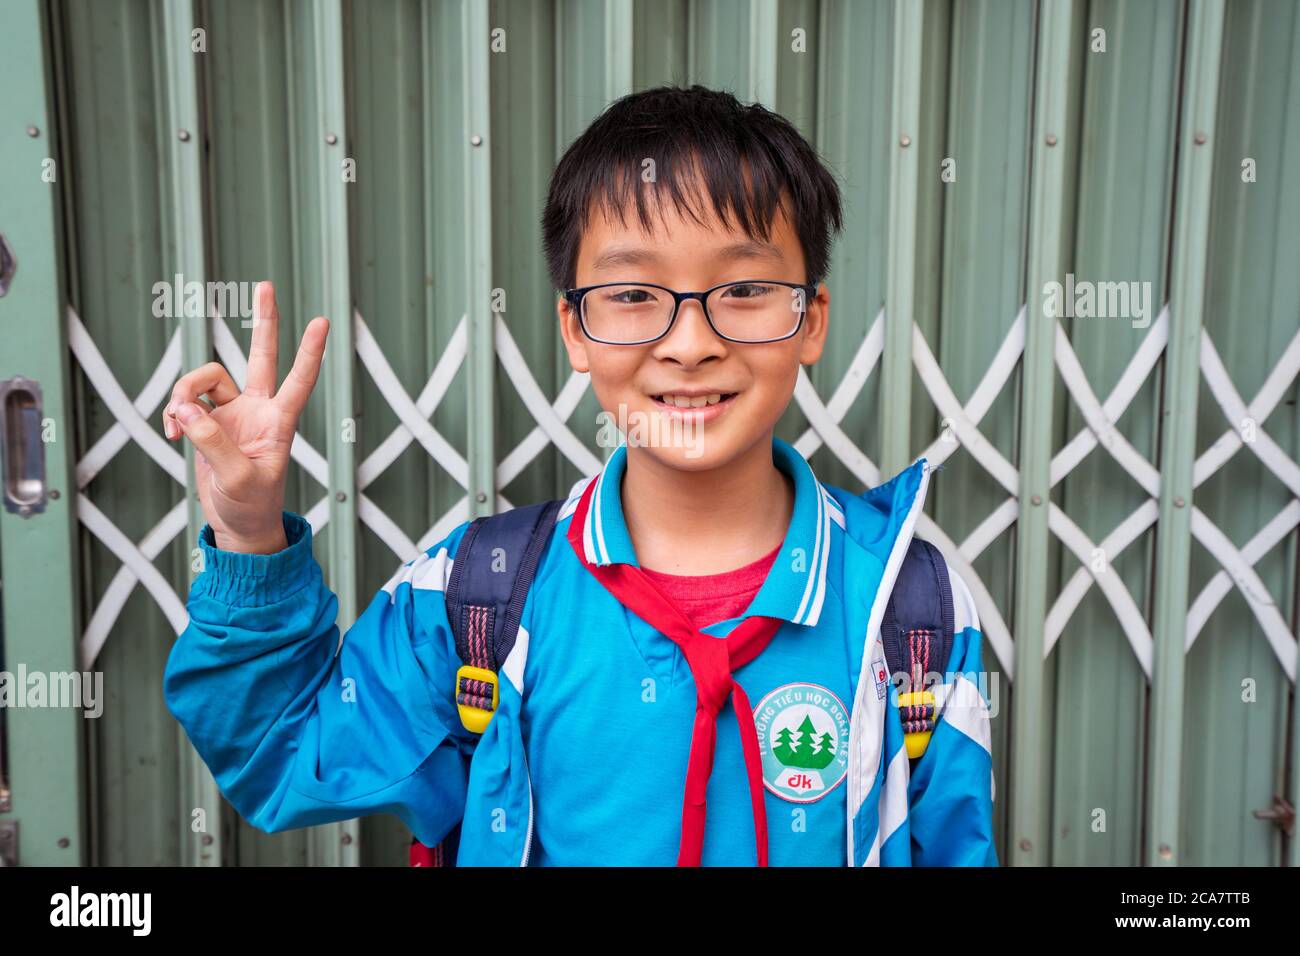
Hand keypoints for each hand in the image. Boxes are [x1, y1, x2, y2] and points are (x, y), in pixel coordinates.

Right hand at [163, 281, 328, 553]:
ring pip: (206, 379)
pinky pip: (186, 401)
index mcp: (279, 422)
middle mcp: (258, 410)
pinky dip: (174, 413)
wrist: (238, 524)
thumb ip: (212, 442)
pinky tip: (171, 432)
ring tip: (175, 425)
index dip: (310, 352)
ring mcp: (233, 413)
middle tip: (266, 285)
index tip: (323, 322)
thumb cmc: (252, 505)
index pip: (299, 379)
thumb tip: (186, 409)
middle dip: (265, 321)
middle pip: (261, 355)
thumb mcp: (238, 479)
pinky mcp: (209, 422)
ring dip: (184, 393)